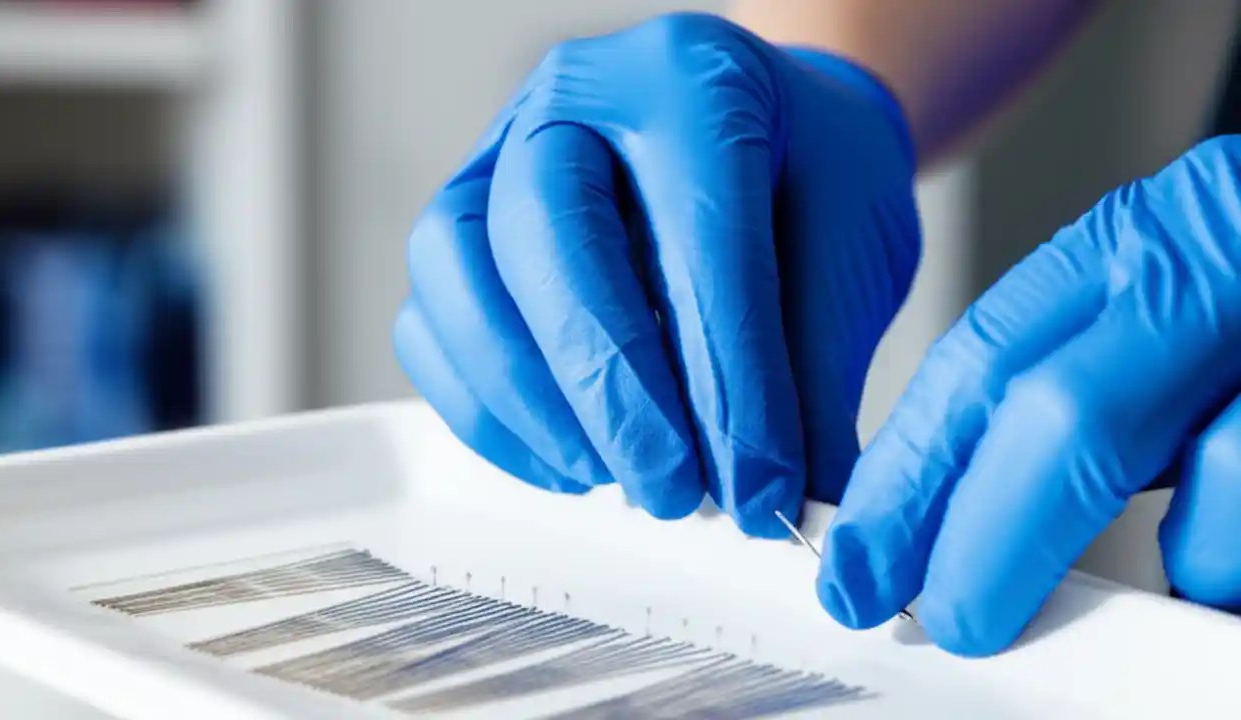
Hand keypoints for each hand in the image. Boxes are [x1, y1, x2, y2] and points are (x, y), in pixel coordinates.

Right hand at [394, 13, 917, 536]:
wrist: (766, 128)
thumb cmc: (810, 173)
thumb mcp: (850, 245)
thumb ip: (815, 369)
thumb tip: (783, 498)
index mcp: (692, 78)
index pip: (697, 235)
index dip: (728, 379)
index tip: (761, 485)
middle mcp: (575, 97)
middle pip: (547, 234)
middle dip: (606, 386)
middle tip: (670, 490)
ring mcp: (497, 153)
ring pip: (456, 269)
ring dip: (527, 399)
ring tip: (609, 478)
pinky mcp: (461, 223)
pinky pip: (429, 321)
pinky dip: (483, 410)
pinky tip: (563, 460)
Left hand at [817, 137, 1240, 654]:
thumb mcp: (1161, 327)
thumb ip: (1076, 394)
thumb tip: (953, 515)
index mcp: (1148, 242)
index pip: (983, 360)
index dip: (908, 473)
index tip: (858, 558)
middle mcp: (1226, 259)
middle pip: (1059, 417)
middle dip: (981, 540)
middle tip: (948, 617)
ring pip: (1215, 481)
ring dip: (1176, 564)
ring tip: (1158, 594)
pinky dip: (1240, 554)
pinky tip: (1232, 568)